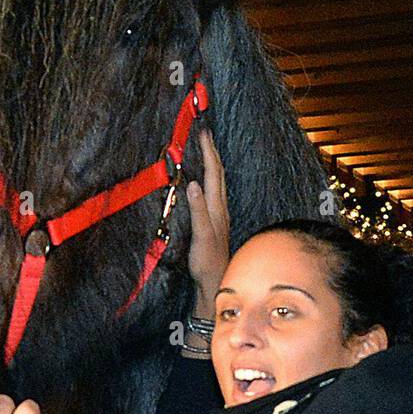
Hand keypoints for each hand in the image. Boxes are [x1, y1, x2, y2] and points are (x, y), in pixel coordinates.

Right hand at [187, 128, 229, 317]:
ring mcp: (218, 215)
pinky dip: (208, 179)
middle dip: (211, 151)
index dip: (208, 151)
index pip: (213, 172)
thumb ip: (197, 210)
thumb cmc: (207, 261)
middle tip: (204, 134)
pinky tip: (204, 182)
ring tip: (205, 151)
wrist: (216, 281)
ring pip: (217, 182)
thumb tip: (193, 184)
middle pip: (218, 173)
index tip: (203, 132)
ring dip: (211, 164)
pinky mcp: (214, 221)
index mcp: (216, 207)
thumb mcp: (200, 236)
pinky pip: (213, 192)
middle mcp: (219, 208)